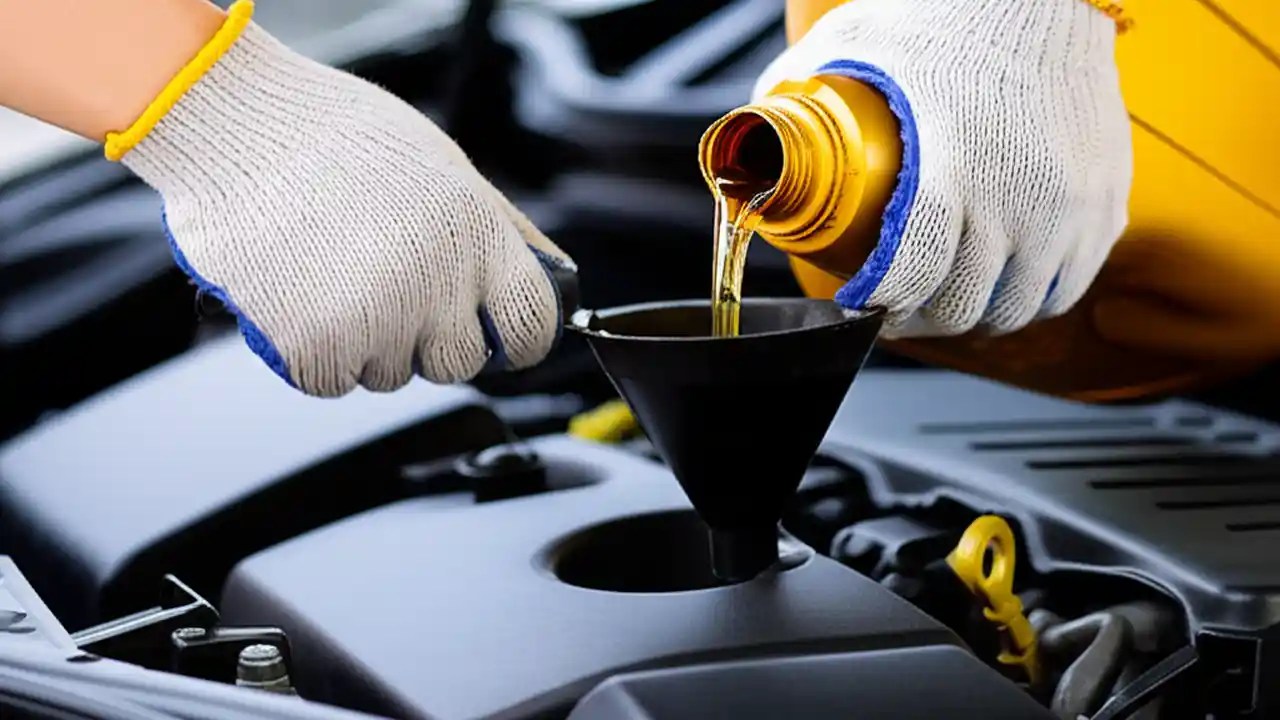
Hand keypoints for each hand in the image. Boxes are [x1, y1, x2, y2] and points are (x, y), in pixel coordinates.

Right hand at [119, 17, 573, 395]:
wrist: (233, 123)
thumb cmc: (333, 136)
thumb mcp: (445, 166)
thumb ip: (501, 231)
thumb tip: (553, 282)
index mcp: (476, 235)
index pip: (532, 328)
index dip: (515, 339)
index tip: (496, 336)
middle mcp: (436, 283)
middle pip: (457, 362)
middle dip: (427, 338)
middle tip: (385, 283)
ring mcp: (376, 321)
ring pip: (390, 374)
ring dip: (366, 342)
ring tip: (332, 272)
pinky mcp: (315, 347)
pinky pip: (332, 383)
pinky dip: (314, 354)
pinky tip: (300, 295)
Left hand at [756, 0, 1131, 336]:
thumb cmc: (945, 16)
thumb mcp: (854, 47)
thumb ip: (796, 97)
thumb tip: (753, 147)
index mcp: (952, 166)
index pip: (911, 275)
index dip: (879, 305)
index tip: (862, 303)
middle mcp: (1020, 196)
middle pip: (963, 305)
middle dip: (920, 319)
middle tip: (900, 309)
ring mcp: (1071, 206)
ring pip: (1016, 309)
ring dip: (974, 316)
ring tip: (948, 299)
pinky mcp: (1106, 203)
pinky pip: (1068, 285)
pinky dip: (1030, 298)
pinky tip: (1002, 283)